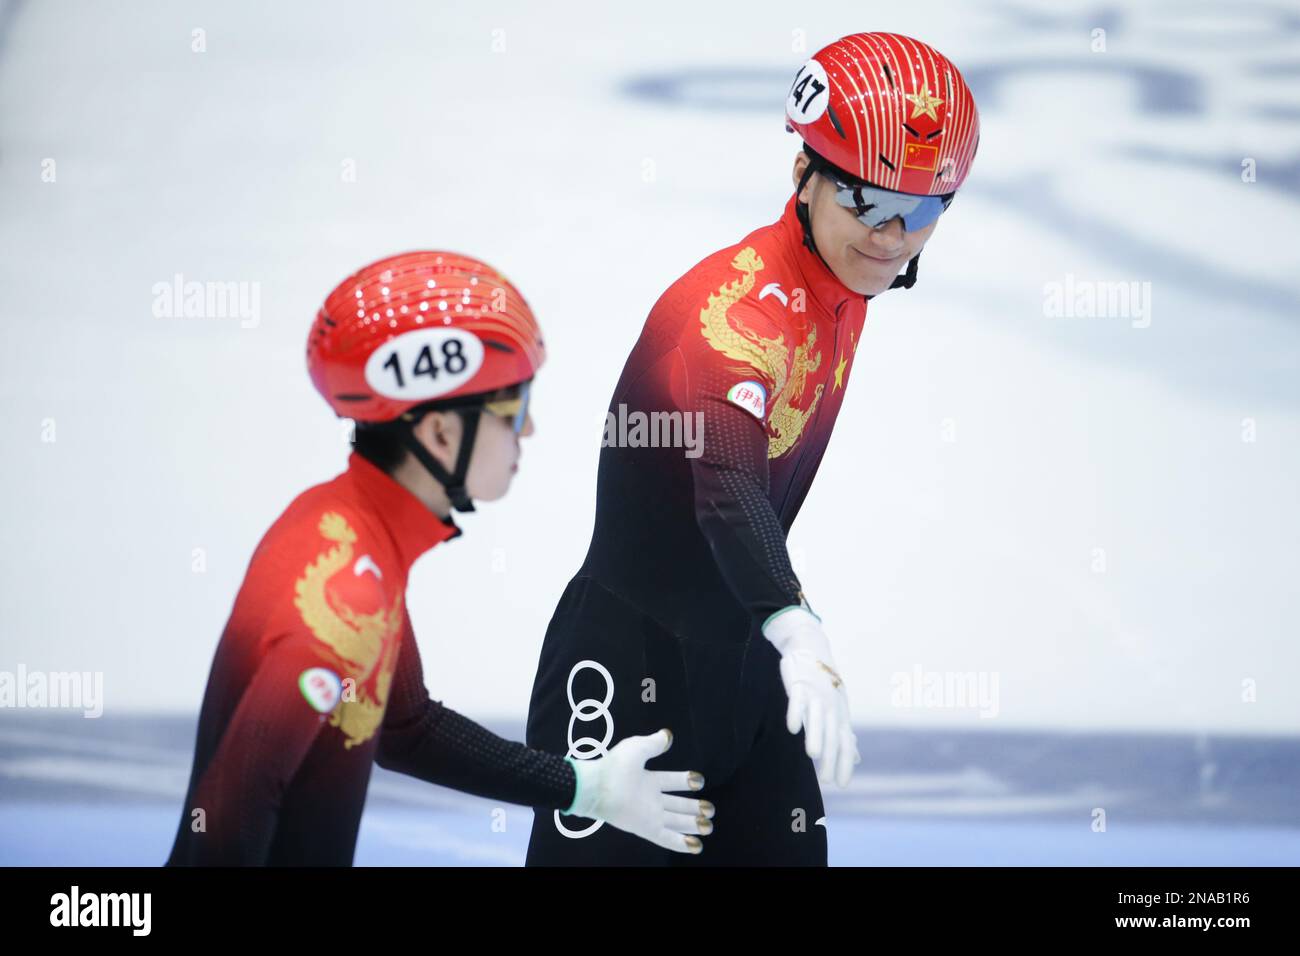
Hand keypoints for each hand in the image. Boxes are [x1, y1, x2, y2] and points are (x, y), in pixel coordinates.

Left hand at [565, 729, 712, 853]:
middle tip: (711, 810)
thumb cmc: (614, 766)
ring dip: (692, 824)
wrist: (596, 787)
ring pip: (676, 822)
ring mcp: (649, 815)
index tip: (700, 780)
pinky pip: (667, 838)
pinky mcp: (646, 828)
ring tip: (709, 826)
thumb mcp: (636, 748)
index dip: (686, 781)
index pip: (672, 781)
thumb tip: (667, 735)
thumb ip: (653, 744)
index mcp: (647, 779)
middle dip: (694, 807)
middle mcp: (650, 798)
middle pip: (677, 805)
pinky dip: (681, 843)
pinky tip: (696, 846)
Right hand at [762, 605, 859, 787]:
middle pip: (832, 736)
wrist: (814, 652)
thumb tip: (856, 758)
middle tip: (826, 780)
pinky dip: (796, 713)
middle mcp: (830, 709)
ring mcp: (815, 697)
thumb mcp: (840, 712)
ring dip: (816, 735)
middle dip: (830, 758)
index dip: (844, 764)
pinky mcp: (799, 685)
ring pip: (817, 719)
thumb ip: (845, 736)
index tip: (840, 785)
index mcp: (840, 717)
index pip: (845, 745)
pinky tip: (793, 728)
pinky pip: (798, 700)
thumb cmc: (828, 688)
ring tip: (813, 754)